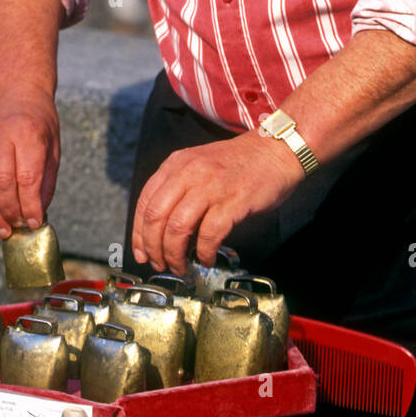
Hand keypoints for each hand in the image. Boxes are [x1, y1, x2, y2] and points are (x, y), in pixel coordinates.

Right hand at [0, 86, 60, 237]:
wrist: (18, 93)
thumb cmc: (40, 124)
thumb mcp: (53, 149)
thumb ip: (45, 182)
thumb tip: (36, 216)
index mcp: (28, 133)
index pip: (27, 176)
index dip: (30, 204)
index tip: (35, 222)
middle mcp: (1, 135)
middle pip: (0, 181)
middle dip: (8, 211)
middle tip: (17, 227)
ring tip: (1, 228)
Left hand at [131, 132, 303, 273]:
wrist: (276, 150)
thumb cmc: (240, 163)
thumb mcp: (200, 165)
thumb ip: (180, 187)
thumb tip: (162, 228)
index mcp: (177, 164)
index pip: (145, 202)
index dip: (139, 233)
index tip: (142, 252)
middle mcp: (189, 172)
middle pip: (156, 217)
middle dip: (153, 248)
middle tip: (159, 264)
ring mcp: (211, 186)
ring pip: (177, 228)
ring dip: (174, 254)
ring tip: (181, 266)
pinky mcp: (232, 201)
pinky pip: (208, 235)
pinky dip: (203, 252)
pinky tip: (207, 258)